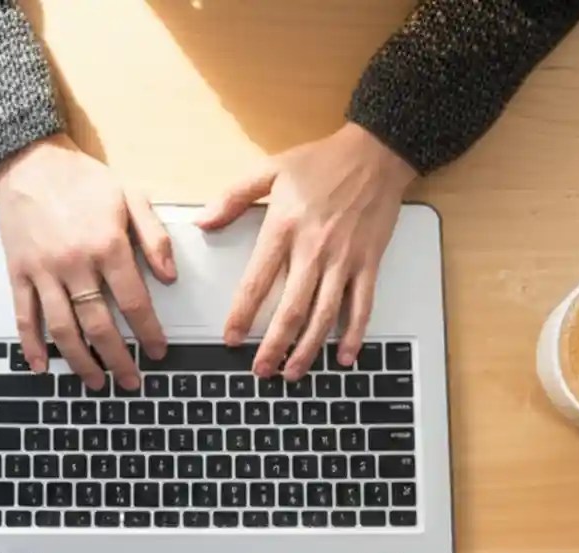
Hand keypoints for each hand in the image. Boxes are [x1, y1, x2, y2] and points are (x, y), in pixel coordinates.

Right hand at [0, 134, 175, 390]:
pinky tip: (43, 366)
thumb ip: (155, 236)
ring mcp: (43, 271)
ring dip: (80, 361)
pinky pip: (24, 316)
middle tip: (130, 381)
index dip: (148, 332)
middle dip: (118, 359)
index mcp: (107, 245)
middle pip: (99, 325)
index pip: (134, 302)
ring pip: (63, 328)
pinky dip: (32, 345)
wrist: (30, 160)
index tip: (157, 352)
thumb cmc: (82, 179)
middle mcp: (75, 263)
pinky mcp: (18, 272)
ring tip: (95, 382)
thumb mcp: (131, 195)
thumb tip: (170, 275)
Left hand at [195, 122, 416, 380]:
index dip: (242, 314)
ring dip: (307, 349)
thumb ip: (233, 197)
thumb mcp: (270, 169)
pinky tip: (343, 357)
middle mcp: (314, 249)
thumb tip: (203, 222)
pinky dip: (354, 335)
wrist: (375, 154)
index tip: (230, 339)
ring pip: (324, 315)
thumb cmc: (323, 161)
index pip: (257, 281)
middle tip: (260, 370)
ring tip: (292, 373)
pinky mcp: (369, 263)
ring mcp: (344, 259)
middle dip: (273, 346)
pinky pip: (361, 306)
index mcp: (284, 227)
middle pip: (291, 309)